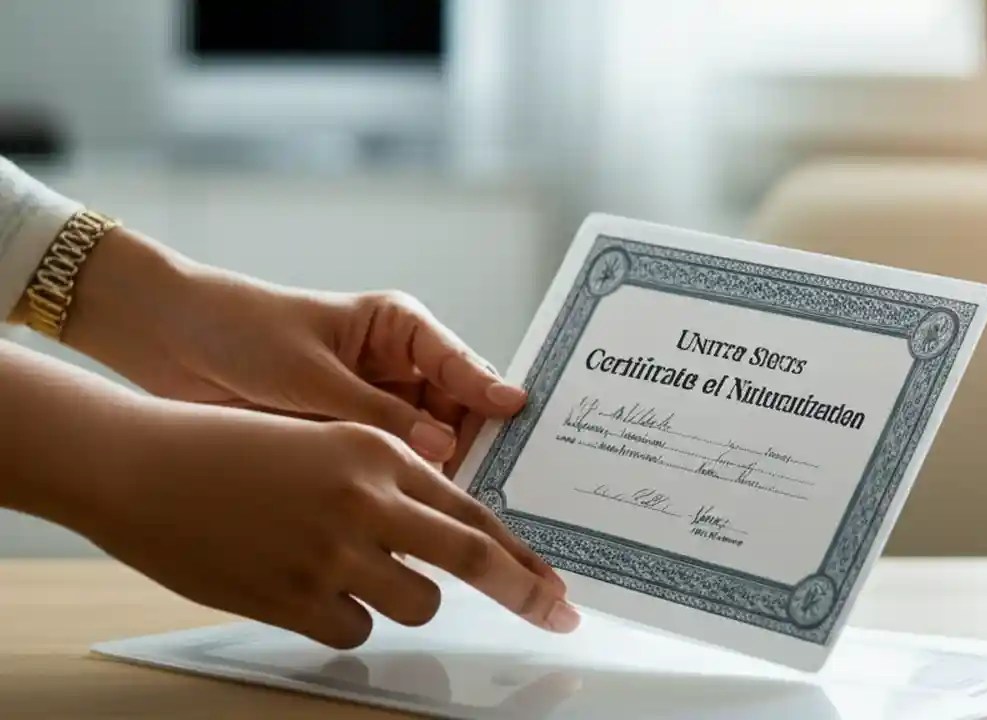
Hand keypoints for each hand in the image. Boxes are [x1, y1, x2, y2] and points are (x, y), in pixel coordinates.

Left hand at [64, 228, 521, 466]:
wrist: (170, 344)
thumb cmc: (243, 333)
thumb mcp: (313, 373)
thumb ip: (377, 413)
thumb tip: (442, 448)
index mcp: (399, 329)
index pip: (459, 362)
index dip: (489, 390)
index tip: (516, 413)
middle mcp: (399, 369)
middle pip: (459, 411)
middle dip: (479, 445)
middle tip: (505, 483)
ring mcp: (378, 408)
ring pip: (435, 446)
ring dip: (448, 473)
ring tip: (473, 509)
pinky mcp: (352, 442)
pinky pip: (396, 468)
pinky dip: (410, 490)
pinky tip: (424, 517)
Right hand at [75, 401, 578, 648]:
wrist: (140, 464)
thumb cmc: (229, 449)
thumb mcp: (324, 444)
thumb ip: (385, 487)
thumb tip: (437, 539)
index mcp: (378, 449)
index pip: (473, 511)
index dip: (520, 553)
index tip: (554, 584)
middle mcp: (368, 497)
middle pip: (472, 556)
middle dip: (526, 592)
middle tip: (560, 617)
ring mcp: (333, 550)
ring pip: (417, 603)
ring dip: (401, 598)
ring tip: (350, 573)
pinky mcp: (294, 596)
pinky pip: (356, 630)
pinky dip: (342, 619)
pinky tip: (302, 588)